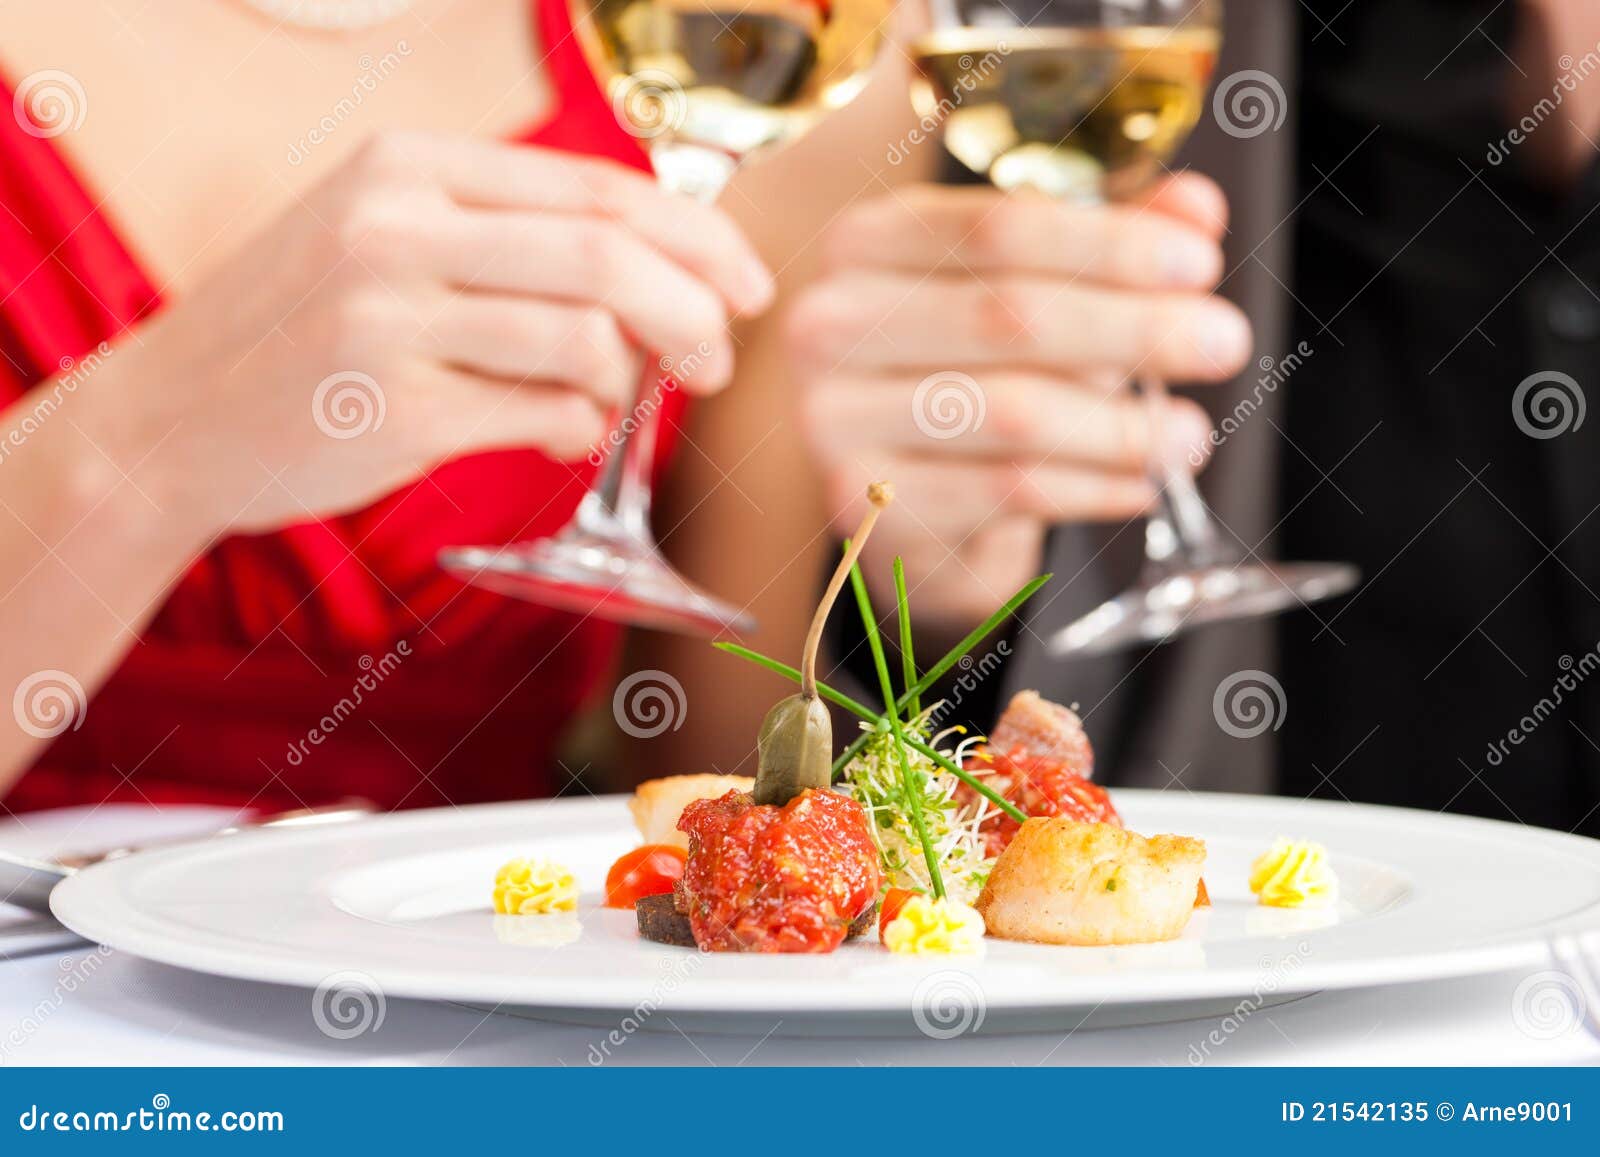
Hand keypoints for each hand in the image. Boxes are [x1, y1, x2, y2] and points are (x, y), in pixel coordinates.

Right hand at [82, 132, 773, 536]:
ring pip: (587, 340)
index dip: (698, 238)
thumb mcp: (381, 234)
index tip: (746, 282)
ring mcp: (390, 321)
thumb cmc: (300, 329)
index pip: (599, 188)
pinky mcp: (392, 413)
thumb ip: (507, 236)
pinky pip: (541, 414)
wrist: (166, 421)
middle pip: (611, 258)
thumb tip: (659, 271)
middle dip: (698, 312)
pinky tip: (560, 431)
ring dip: (640, 381)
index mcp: (410, 167)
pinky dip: (579, 428)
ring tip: (624, 400)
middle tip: (719, 358)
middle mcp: (397, 229)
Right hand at [784, 175, 1249, 622]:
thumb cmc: (970, 382)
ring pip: (1012, 411)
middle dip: (1136, 329)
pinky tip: (1140, 485)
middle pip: (1010, 315)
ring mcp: (832, 416)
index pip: (1000, 228)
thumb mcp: (1035, 298)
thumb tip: (1197, 210)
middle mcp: (830, 321)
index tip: (1204, 265)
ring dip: (1123, 426)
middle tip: (1224, 343)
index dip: (1111, 245)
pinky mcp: (860, 500)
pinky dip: (1091, 488)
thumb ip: (1107, 247)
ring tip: (1191, 435)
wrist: (907, 507)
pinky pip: (1004, 490)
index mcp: (868, 243)